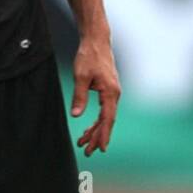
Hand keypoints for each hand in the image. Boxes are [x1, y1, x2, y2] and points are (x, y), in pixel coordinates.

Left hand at [71, 35, 120, 155]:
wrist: (97, 41)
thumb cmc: (89, 56)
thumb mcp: (81, 76)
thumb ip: (79, 96)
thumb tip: (77, 115)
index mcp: (110, 92)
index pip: (107, 119)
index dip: (103, 135)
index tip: (100, 148)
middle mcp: (114, 94)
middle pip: (107, 121)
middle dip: (97, 137)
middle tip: (88, 152)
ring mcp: (112, 93)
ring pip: (105, 117)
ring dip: (95, 131)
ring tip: (83, 143)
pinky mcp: (107, 90)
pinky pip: (103, 110)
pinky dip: (96, 121)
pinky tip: (87, 128)